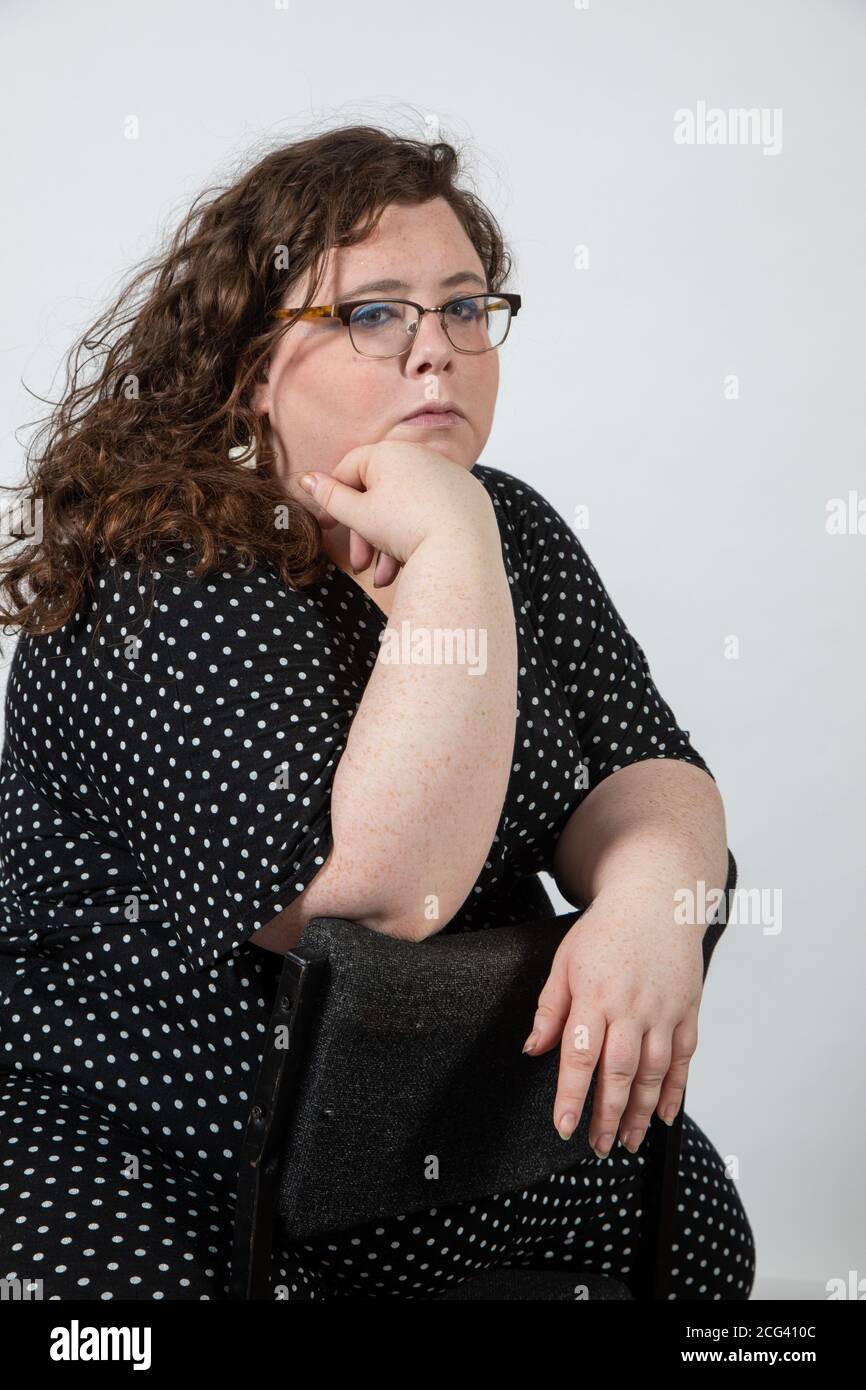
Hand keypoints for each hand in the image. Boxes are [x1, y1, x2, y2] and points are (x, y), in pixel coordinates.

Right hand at [287, 440, 491, 588]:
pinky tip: (408, 567)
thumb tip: (306, 478)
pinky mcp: (468, 498)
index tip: (326, 524)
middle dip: (365, 535)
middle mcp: (420, 456)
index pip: (350, 469)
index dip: (333, 498)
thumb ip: (330, 496)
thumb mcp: (359, 514)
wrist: (462, 548)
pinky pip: (431, 514)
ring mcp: (447, 477)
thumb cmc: (407, 525)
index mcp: (390, 452)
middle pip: (379, 495)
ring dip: (388, 546)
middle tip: (359, 564)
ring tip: (384, 577)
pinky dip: (417, 538)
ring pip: (404, 511)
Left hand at [521, 888, 705, 1157]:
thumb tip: (534, 1050)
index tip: (564, 1127)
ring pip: (654, 1072)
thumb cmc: (605, 930)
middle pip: (620, 1071)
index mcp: (594, 994)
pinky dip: (675, 1090)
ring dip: (642, 1112)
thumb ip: (550, 1009)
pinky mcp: (688, 1010)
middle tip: (598, 1146)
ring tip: (628, 1142)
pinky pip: (683, 1058)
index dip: (571, 1096)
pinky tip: (663, 1116)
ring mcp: (664, 1010)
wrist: (657, 900)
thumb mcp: (564, 961)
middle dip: (609, 1115)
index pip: (580, 1055)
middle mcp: (632, 1006)